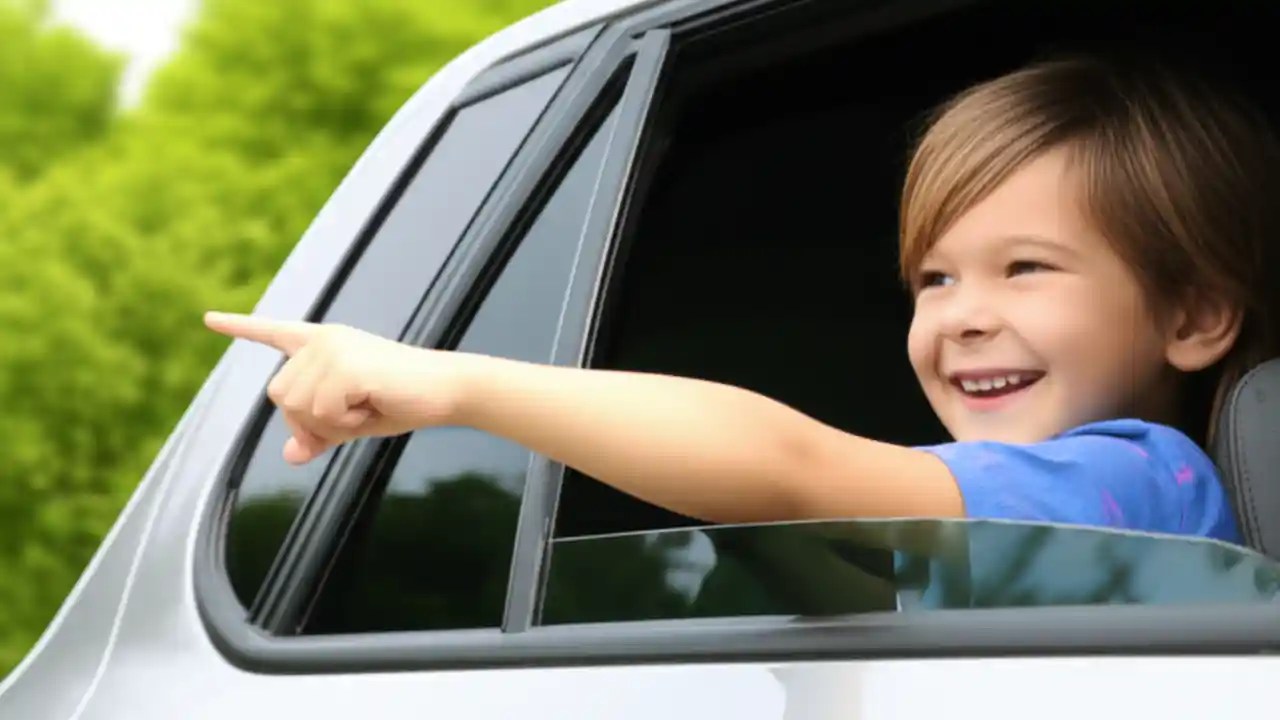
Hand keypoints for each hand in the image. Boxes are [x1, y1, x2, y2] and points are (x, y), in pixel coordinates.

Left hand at [204, 311, 470, 463]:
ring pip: (298, 408)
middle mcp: (322, 341)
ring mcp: (332, 350)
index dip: (240, 327)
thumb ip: (318, 435)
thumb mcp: (352, 422)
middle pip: (280, 397)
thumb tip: (291, 456)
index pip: (274, 333)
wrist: (445, 390)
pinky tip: (372, 404)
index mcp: (323, 344)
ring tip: (367, 405)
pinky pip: (322, 413)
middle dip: (311, 422)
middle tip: (355, 414)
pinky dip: (347, 423)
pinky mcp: (344, 365)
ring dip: (332, 423)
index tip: (208, 318)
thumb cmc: (403, 401)